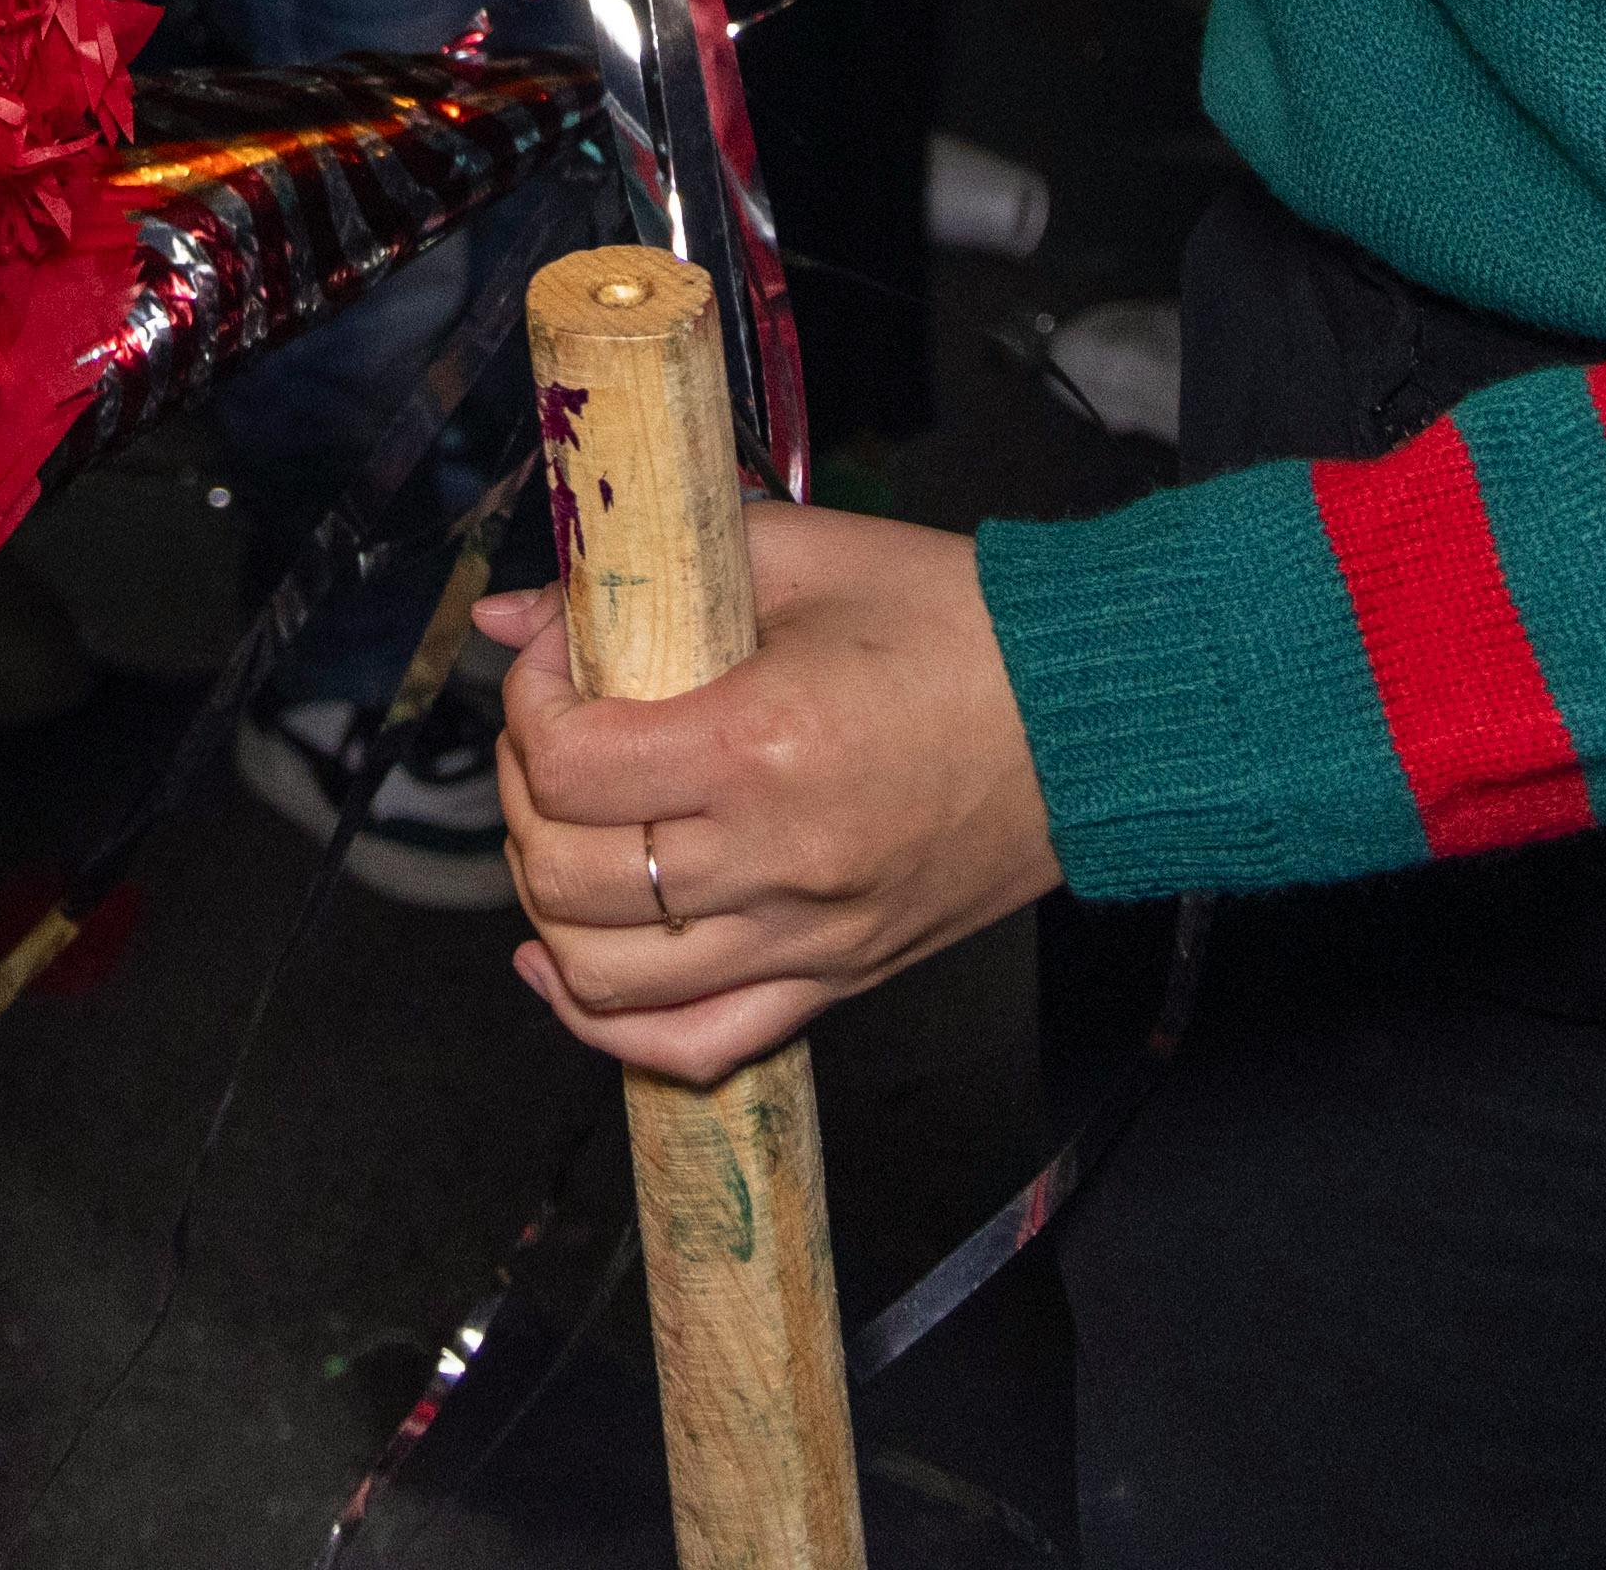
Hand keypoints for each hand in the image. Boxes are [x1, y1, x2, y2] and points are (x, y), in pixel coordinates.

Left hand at [470, 503, 1061, 1083]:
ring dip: (548, 903)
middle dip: (521, 797)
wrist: (1095, 714)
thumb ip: (644, 577)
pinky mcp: (838, 982)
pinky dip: (604, 1021)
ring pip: (604, 978)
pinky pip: (692, 1049)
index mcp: (763, 742)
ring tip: (566, 828)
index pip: (567, 766)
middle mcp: (779, 860)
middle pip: (565, 878)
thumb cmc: (957, 624)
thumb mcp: (798, 556)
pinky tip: (566, 961)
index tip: (556, 667)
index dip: (526, 706)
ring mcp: (810, 940)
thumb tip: (511, 613)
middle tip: (551, 735)